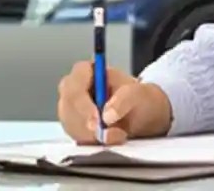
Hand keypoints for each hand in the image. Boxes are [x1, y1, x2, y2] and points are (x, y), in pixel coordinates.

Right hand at [56, 60, 172, 144]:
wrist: (146, 115)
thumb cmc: (140, 98)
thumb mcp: (139, 93)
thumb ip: (124, 99)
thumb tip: (106, 116)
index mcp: (86, 71)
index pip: (73, 84)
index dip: (82, 103)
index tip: (97, 120)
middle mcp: (74, 89)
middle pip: (67, 106)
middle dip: (86, 123)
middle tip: (106, 134)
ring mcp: (72, 110)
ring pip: (70, 125)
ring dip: (91, 135)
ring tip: (117, 135)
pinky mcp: (75, 128)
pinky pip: (76, 137)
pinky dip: (92, 142)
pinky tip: (109, 140)